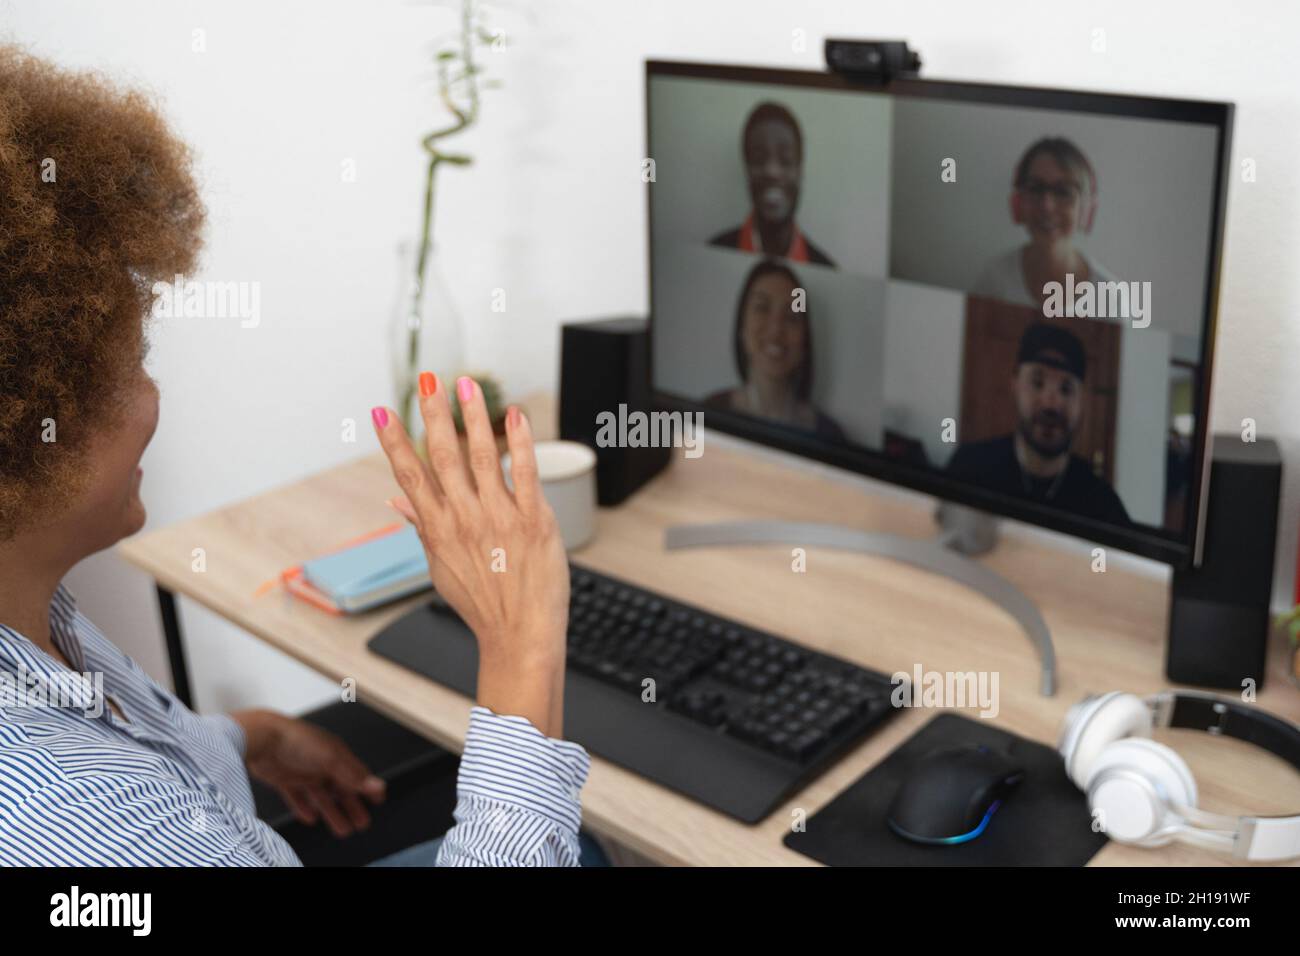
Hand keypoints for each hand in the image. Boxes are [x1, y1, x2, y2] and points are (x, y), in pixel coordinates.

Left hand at [232, 709, 385, 837]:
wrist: (261, 737)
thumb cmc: (298, 741)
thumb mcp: (331, 760)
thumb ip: (353, 776)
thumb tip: (378, 785)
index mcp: (335, 753)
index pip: (356, 773)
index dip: (368, 787)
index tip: (379, 800)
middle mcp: (320, 762)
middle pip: (341, 788)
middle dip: (352, 806)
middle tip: (361, 823)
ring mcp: (302, 771)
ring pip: (321, 796)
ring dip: (332, 812)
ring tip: (342, 830)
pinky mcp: (284, 778)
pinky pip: (297, 796)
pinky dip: (304, 808)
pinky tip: (310, 818)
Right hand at [371, 375, 568, 737]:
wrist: (521, 635)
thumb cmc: (483, 604)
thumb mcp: (441, 569)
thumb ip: (421, 528)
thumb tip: (396, 501)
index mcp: (438, 530)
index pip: (409, 476)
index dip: (393, 442)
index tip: (381, 411)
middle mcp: (464, 519)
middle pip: (443, 457)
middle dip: (433, 416)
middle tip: (427, 381)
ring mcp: (500, 517)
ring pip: (481, 457)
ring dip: (472, 417)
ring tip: (465, 385)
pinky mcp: (534, 520)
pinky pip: (525, 473)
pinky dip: (519, 442)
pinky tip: (514, 415)